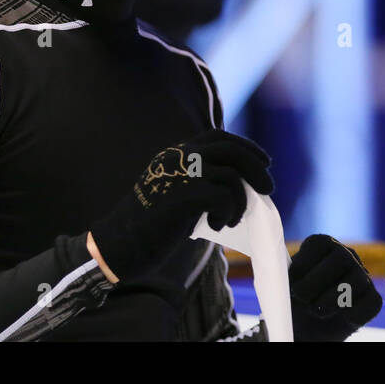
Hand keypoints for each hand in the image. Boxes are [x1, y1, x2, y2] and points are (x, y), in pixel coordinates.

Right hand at [90, 129, 273, 281]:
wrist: (116, 246)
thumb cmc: (150, 226)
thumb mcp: (177, 193)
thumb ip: (202, 182)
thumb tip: (244, 185)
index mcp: (176, 153)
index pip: (219, 137)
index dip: (246, 146)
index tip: (264, 161)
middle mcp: (178, 157)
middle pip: (232, 150)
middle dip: (256, 168)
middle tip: (268, 189)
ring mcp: (179, 174)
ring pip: (231, 176)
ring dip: (240, 201)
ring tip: (231, 219)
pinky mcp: (181, 195)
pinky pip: (223, 197)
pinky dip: (227, 212)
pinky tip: (216, 227)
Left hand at [289, 234, 382, 340]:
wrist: (305, 330)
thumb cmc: (292, 303)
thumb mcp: (282, 287)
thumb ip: (281, 277)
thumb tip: (277, 274)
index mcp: (322, 245)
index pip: (319, 244)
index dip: (304, 263)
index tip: (290, 283)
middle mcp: (346, 255)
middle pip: (341, 259)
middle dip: (317, 280)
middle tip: (300, 298)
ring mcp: (362, 277)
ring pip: (357, 281)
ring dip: (333, 299)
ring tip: (316, 311)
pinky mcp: (373, 299)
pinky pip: (371, 303)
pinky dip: (353, 313)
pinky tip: (339, 317)